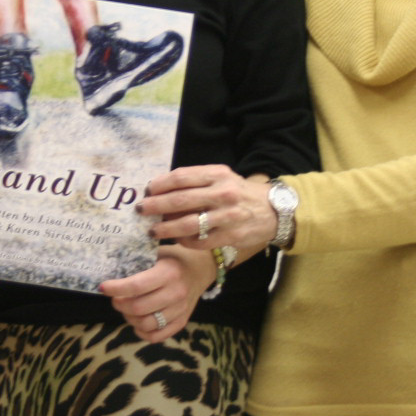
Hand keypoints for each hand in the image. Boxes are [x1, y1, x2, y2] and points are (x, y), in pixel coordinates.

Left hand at [100, 246, 212, 342]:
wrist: (201, 268)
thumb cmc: (174, 259)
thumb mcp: (158, 253)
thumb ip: (138, 262)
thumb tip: (110, 271)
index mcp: (168, 273)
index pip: (137, 286)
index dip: (116, 288)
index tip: (103, 287)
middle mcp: (176, 293)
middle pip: (138, 308)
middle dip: (119, 304)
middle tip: (115, 299)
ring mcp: (180, 310)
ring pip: (145, 324)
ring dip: (129, 319)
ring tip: (126, 310)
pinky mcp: (182, 322)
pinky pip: (157, 336)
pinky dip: (142, 333)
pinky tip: (137, 322)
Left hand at [141, 165, 276, 252]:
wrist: (274, 210)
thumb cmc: (238, 193)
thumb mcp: (221, 177)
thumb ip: (195, 181)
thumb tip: (160, 189)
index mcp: (217, 175)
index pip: (181, 177)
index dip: (160, 184)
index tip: (146, 190)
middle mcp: (222, 193)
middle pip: (181, 200)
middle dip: (156, 206)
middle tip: (141, 210)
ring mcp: (227, 216)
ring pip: (189, 224)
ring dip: (166, 228)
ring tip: (152, 231)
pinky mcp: (231, 236)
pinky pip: (201, 241)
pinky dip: (184, 241)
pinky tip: (176, 240)